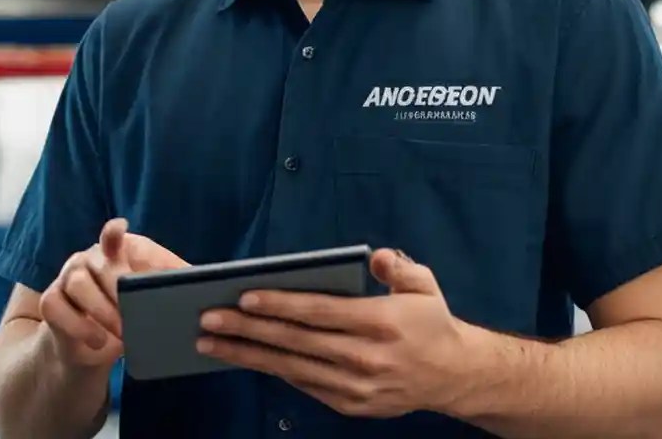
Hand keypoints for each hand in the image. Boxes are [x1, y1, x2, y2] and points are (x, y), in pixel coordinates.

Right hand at [39, 218, 188, 369]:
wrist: (92, 344)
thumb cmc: (128, 313)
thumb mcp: (152, 299)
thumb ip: (173, 286)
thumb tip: (205, 282)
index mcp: (115, 253)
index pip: (112, 236)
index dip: (114, 233)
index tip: (120, 229)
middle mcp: (88, 259)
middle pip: (99, 265)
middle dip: (118, 289)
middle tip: (134, 314)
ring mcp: (66, 278)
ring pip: (77, 283)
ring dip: (102, 309)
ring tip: (122, 333)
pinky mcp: (51, 301)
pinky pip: (56, 307)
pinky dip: (78, 326)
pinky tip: (98, 341)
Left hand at [195, 248, 472, 417]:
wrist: (454, 377)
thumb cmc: (430, 323)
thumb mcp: (424, 287)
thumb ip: (398, 269)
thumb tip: (375, 257)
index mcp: (380, 324)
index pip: (318, 312)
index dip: (279, 304)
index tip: (244, 297)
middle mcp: (364, 357)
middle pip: (295, 341)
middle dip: (246, 329)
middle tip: (208, 318)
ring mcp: (355, 387)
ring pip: (290, 368)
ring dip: (246, 355)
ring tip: (209, 343)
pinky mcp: (349, 405)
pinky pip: (302, 385)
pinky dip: (271, 371)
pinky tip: (244, 357)